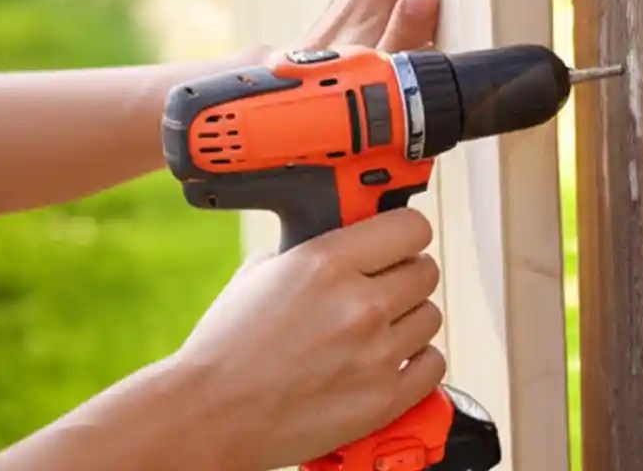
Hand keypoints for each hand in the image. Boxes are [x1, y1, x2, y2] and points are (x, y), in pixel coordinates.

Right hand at [177, 210, 445, 468]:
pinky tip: (390, 359)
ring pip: (431, 316)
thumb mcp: (263, 272)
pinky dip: (417, 361)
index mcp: (327, 264)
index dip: (406, 234)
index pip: (412, 228)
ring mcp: (376, 354)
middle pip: (426, 272)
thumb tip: (354, 241)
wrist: (209, 414)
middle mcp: (359, 305)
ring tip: (377, 329)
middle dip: (405, 276)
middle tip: (383, 287)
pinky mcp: (384, 398)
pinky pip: (434, 364)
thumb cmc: (226, 348)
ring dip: (409, 319)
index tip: (399, 243)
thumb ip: (317, 251)